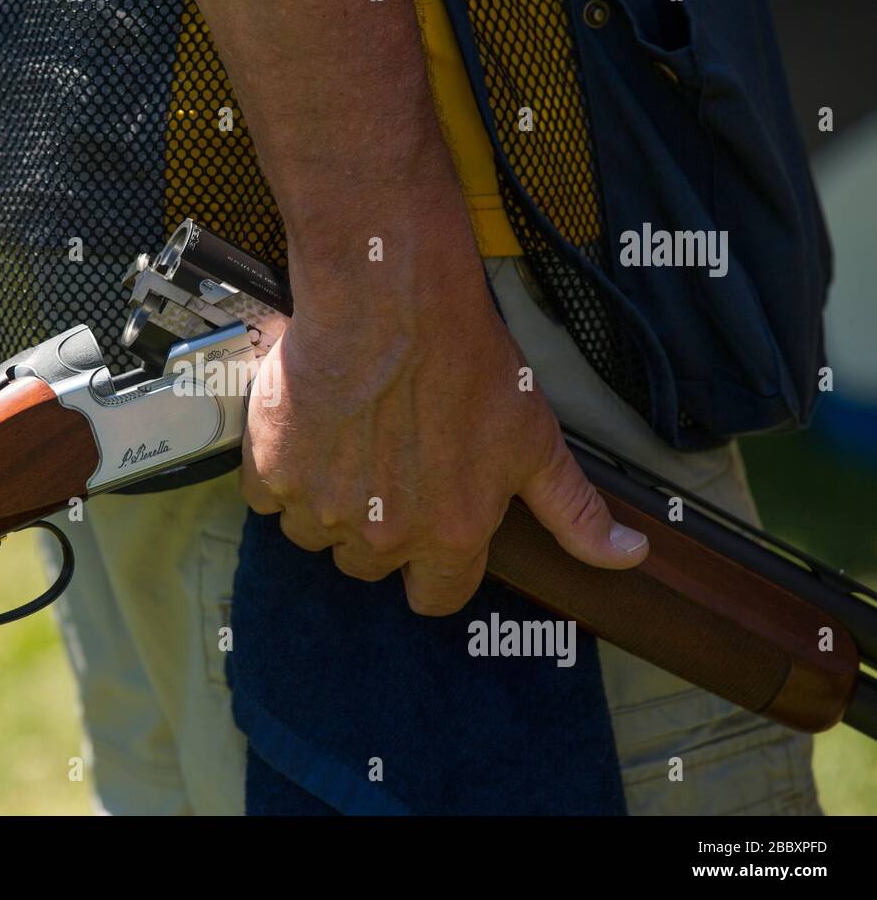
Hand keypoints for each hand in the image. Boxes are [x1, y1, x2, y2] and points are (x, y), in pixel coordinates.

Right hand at [241, 260, 649, 614]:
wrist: (390, 302)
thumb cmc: (465, 361)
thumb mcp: (536, 438)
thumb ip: (576, 511)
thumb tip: (629, 557)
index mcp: (450, 536)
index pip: (434, 597)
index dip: (432, 565)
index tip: (426, 526)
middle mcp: (382, 536)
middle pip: (368, 566)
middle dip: (376, 528)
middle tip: (386, 467)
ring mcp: (322, 508)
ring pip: (315, 534)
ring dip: (327, 503)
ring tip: (347, 442)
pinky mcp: (273, 472)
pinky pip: (268, 498)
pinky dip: (281, 472)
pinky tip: (309, 430)